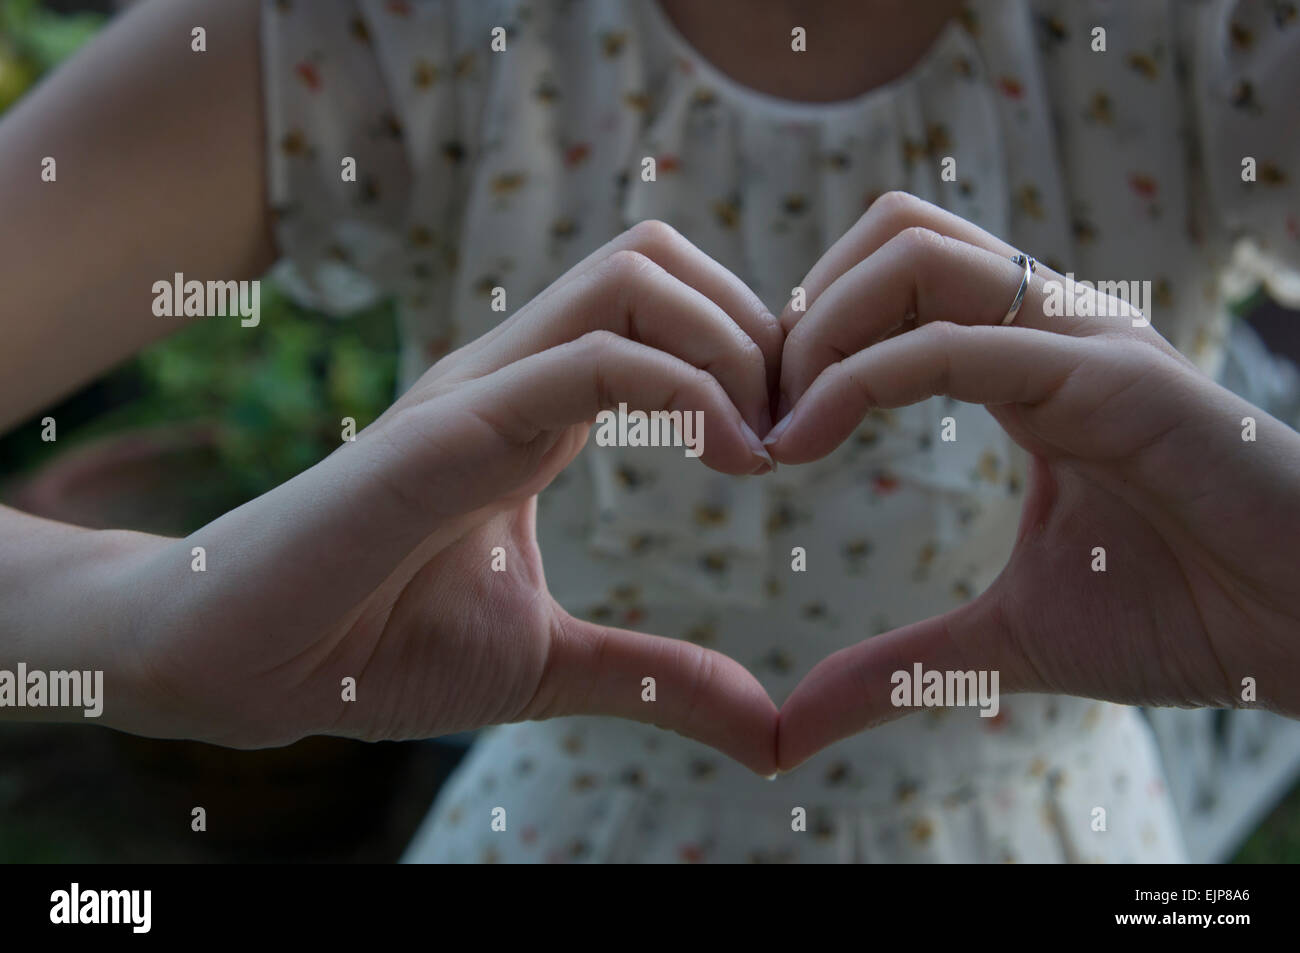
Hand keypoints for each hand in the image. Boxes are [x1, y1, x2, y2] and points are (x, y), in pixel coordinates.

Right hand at [103, 221, 785, 773]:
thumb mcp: (551, 665)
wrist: (244, 664)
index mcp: (536, 409)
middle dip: (757, 327)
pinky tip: (734, 460)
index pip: (663, 307)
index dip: (752, 359)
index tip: (795, 448)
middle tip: (795, 431)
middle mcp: (513, 375)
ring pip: (633, 277)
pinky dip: (687, 390)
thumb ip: (659, 679)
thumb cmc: (376, 648)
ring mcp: (480, 388)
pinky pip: (589, 359)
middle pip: (657, 257)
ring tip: (765, 447)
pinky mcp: (449, 426)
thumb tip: (768, 730)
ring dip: (733, 343)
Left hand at [770, 192, 1299, 769]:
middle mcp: (1050, 327)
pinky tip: (801, 444)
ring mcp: (1083, 338)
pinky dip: (857, 379)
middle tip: (757, 411)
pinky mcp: (1114, 377)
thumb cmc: (1182, 616)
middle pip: (892, 230)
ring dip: (815, 326)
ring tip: (777, 426)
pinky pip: (956, 341)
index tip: (758, 429)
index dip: (804, 336)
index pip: (890, 280)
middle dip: (799, 308)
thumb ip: (899, 666)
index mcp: (1026, 362)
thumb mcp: (1006, 639)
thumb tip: (798, 722)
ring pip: (912, 253)